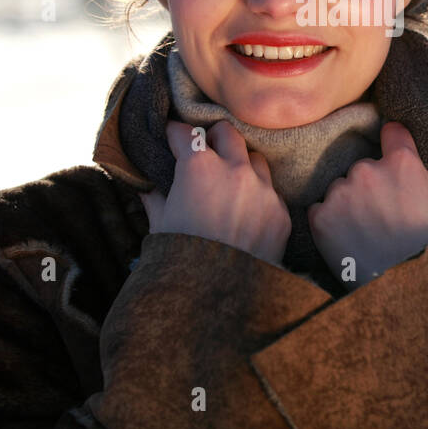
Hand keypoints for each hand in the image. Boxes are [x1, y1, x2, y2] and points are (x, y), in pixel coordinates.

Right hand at [138, 120, 291, 264]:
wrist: (218, 295)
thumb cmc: (180, 259)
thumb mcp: (160, 226)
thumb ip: (155, 200)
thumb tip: (147, 188)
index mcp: (198, 168)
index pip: (185, 134)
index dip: (174, 134)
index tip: (171, 136)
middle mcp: (234, 171)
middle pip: (227, 133)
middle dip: (213, 137)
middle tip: (204, 149)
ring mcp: (263, 190)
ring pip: (255, 159)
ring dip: (241, 163)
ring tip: (230, 180)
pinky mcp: (280, 212)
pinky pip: (271, 192)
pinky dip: (258, 196)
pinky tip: (247, 213)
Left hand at [307, 121, 427, 289]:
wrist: (404, 289)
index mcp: (403, 163)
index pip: (391, 131)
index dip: (393, 142)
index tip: (391, 156)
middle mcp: (368, 170)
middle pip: (363, 165)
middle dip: (370, 184)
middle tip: (381, 213)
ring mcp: (341, 192)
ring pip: (340, 188)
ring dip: (348, 202)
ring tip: (364, 231)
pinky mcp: (320, 216)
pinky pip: (320, 209)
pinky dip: (329, 221)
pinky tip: (346, 239)